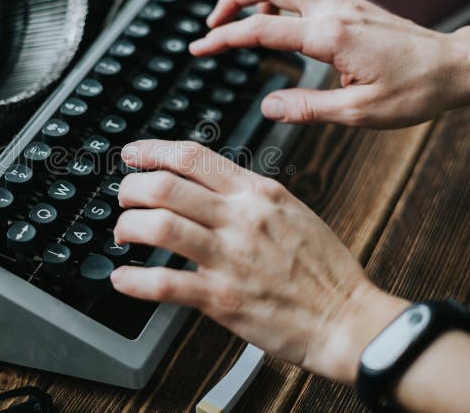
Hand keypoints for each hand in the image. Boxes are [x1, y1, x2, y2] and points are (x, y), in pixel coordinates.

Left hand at [110, 140, 408, 383]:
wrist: (347, 318)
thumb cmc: (324, 269)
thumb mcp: (292, 212)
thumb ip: (250, 197)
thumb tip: (210, 186)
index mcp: (258, 193)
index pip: (193, 156)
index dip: (152, 151)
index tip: (132, 154)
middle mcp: (241, 218)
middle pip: (165, 186)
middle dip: (131, 189)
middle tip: (123, 199)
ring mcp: (230, 257)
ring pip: (159, 226)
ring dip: (128, 226)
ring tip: (123, 233)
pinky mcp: (223, 297)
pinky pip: (164, 283)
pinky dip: (133, 280)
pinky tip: (122, 279)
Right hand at [188, 0, 469, 128]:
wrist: (455, 67)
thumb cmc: (416, 90)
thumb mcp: (359, 112)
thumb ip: (308, 109)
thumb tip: (268, 107)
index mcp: (330, 36)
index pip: (261, 30)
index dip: (223, 38)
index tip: (198, 48)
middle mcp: (333, 11)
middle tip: (211, 22)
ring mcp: (343, 3)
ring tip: (240, 20)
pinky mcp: (350, 6)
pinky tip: (279, 21)